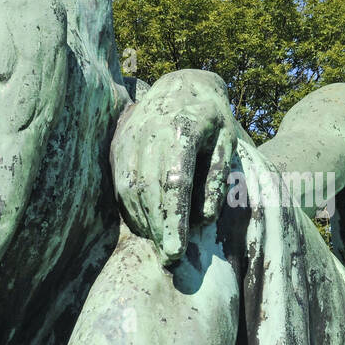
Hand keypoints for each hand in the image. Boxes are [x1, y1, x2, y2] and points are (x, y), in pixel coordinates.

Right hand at [110, 69, 236, 265]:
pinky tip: (147, 225)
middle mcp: (149, 131)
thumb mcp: (226, 142)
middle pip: (148, 191)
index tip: (176, 251)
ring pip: (129, 190)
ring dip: (144, 222)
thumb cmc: (212, 118)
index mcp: (182, 128)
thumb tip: (203, 218)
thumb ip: (216, 177)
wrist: (181, 85)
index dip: (173, 220)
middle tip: (171, 259)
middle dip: (158, 229)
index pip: (173, 182)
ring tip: (162, 245)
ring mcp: (129, 137)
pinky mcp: (118, 144)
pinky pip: (120, 184)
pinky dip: (132, 209)